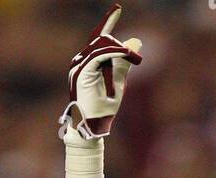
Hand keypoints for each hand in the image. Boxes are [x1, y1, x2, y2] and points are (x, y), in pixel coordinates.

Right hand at [61, 3, 141, 140]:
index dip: (108, 22)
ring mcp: (79, 65)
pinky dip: (113, 54)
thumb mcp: (118, 83)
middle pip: (101, 40)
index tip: (118, 9)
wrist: (92, 128)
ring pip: (101, 46)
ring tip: (133, 59)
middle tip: (135, 58)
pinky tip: (124, 55)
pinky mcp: (82, 71)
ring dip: (119, 51)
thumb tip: (136, 42)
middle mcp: (81, 61)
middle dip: (119, 46)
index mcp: (89, 62)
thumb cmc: (103, 109)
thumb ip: (124, 63)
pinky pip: (99, 55)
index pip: (100, 38)